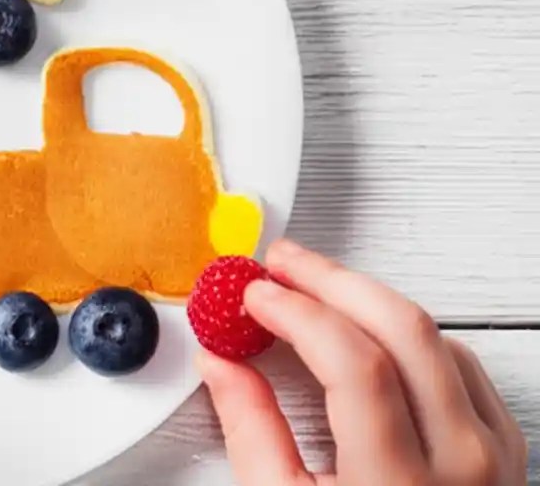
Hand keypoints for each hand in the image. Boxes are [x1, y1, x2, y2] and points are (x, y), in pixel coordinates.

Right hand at [199, 239, 527, 484]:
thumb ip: (251, 434)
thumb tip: (223, 364)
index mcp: (397, 484)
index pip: (353, 361)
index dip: (297, 311)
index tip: (254, 295)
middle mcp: (462, 462)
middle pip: (405, 329)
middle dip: (333, 280)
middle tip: (282, 264)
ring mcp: (493, 456)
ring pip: (437, 338)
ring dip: (369, 300)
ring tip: (314, 292)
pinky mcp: (505, 452)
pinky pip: (460, 365)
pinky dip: (407, 334)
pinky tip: (366, 331)